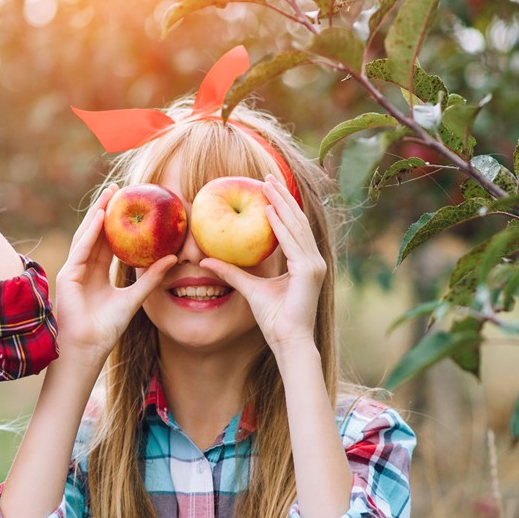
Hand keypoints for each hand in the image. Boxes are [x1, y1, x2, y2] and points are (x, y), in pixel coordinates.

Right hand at [55, 185, 175, 360]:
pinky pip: (82, 249)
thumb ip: (151, 278)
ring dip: (97, 213)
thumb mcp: (135, 298)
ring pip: (87, 236)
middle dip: (105, 210)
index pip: (107, 241)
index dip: (116, 222)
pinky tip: (101, 216)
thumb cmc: (108, 329)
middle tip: (118, 189)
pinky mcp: (69, 275)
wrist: (88, 348)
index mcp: (97, 273)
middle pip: (95, 233)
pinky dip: (91, 232)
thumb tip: (173, 259)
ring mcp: (74, 270)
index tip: (128, 203)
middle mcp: (84, 268)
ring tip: (109, 194)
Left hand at [199, 174, 325, 351]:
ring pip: (296, 226)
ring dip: (281, 203)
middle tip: (267, 177)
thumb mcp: (249, 288)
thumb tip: (205, 261)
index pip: (293, 228)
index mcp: (304, 263)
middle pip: (297, 221)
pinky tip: (268, 211)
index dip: (281, 206)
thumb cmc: (273, 320)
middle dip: (282, 197)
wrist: (289, 340)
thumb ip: (231, 272)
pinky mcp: (309, 271)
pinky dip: (281, 226)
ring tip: (267, 185)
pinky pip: (292, 243)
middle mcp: (312, 260)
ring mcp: (313, 265)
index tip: (266, 189)